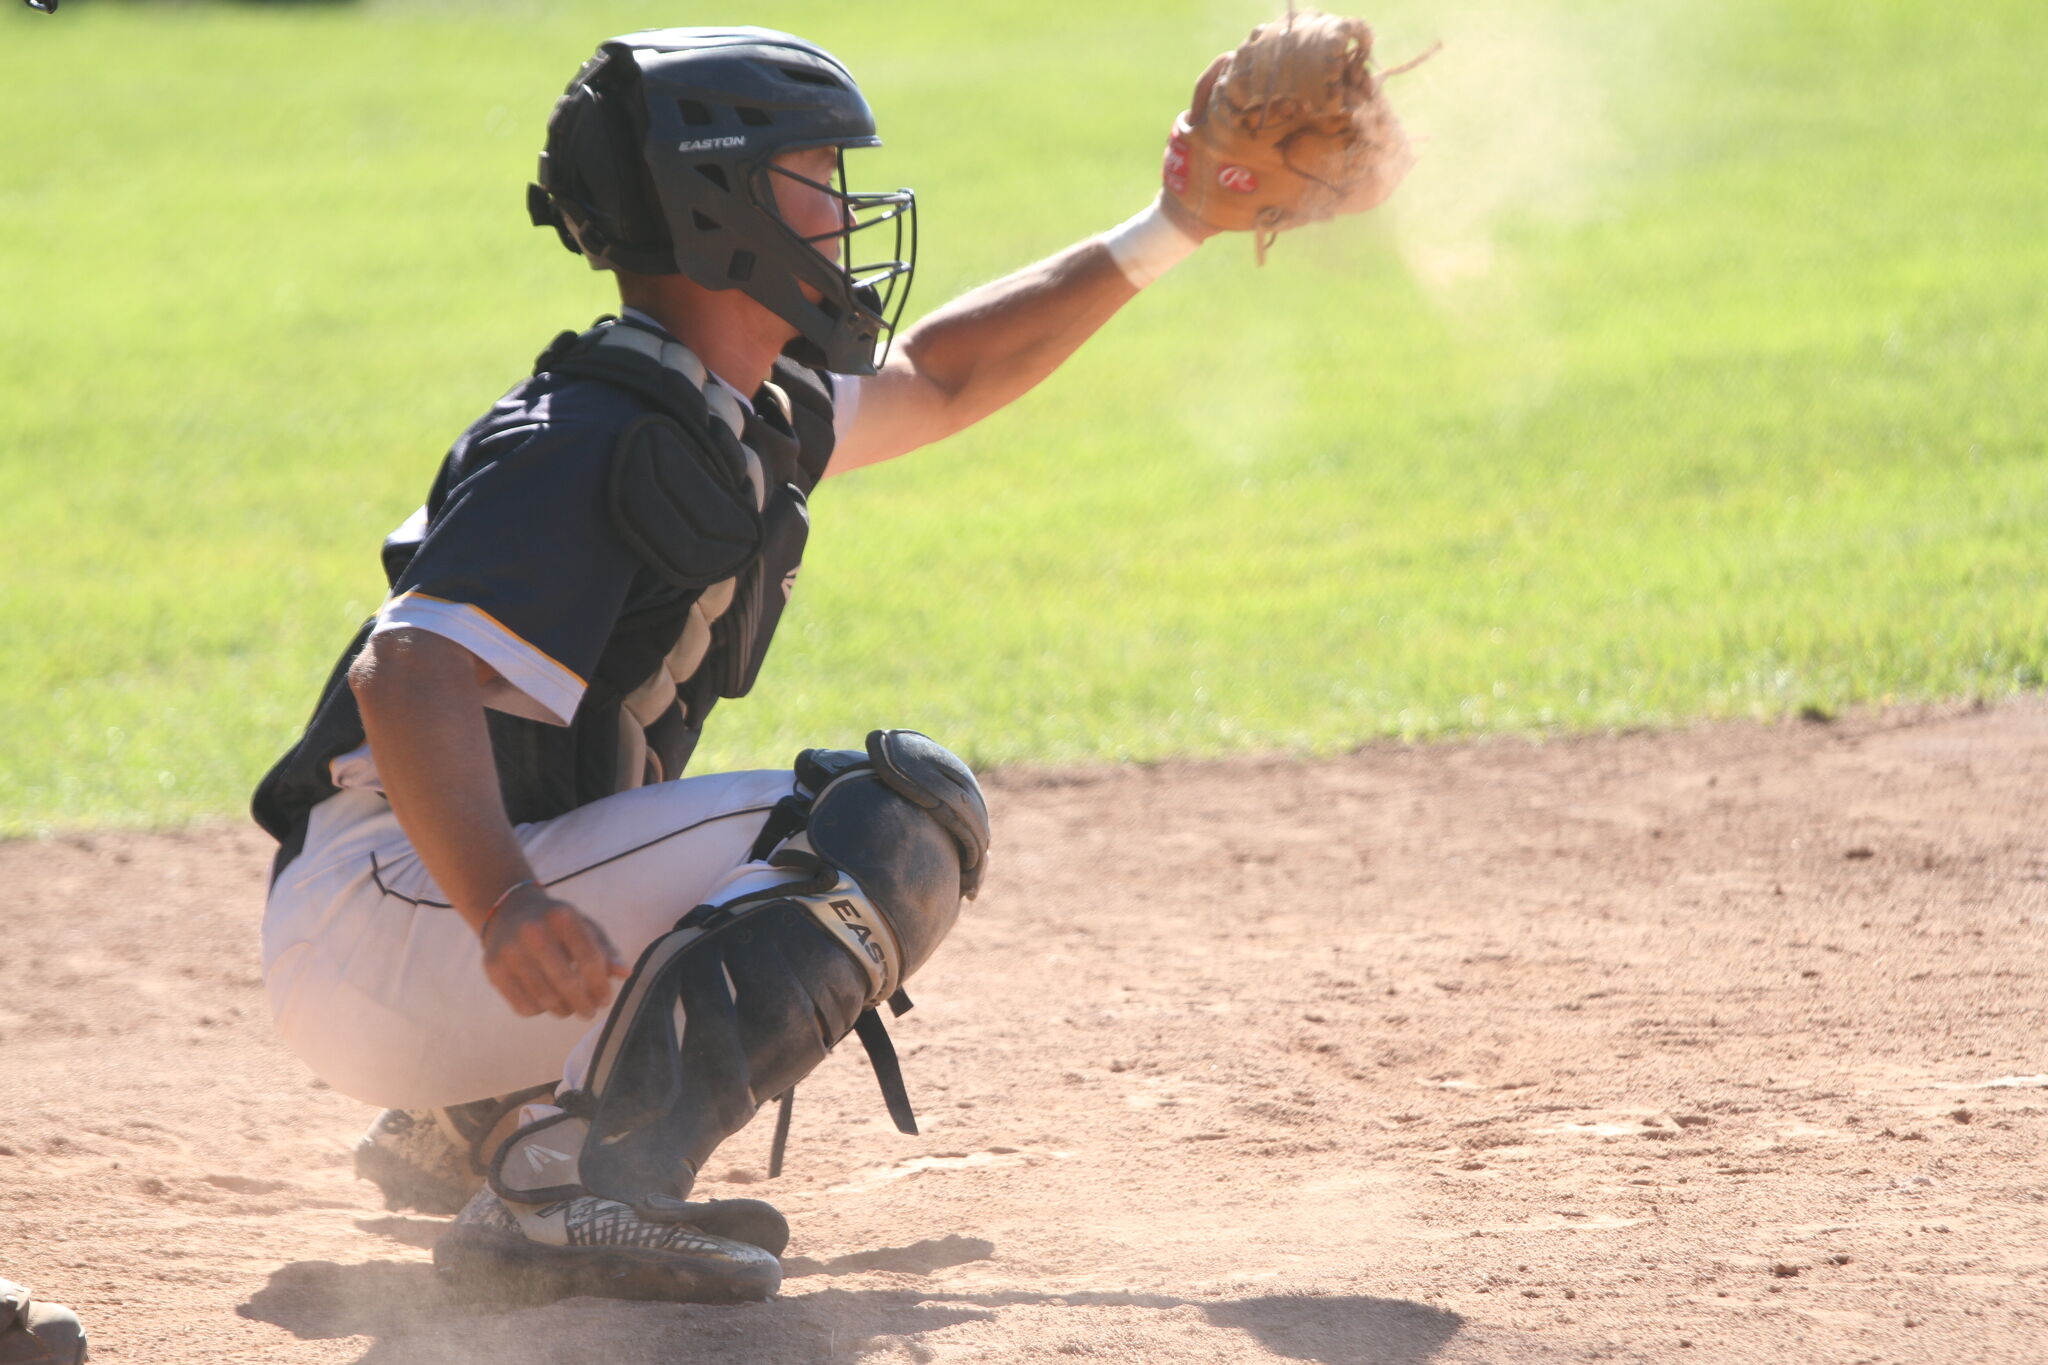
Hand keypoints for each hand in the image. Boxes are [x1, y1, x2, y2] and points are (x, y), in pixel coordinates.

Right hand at [479, 883, 627, 1018]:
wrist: (509, 911)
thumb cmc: (555, 923)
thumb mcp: (584, 926)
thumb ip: (606, 950)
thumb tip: (626, 973)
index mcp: (562, 916)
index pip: (591, 959)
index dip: (601, 985)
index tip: (605, 1000)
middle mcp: (533, 931)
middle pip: (567, 983)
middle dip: (584, 1004)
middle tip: (589, 1012)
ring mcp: (510, 951)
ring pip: (545, 999)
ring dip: (563, 1010)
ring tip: (569, 1008)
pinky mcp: (493, 969)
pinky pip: (523, 1006)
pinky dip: (539, 1011)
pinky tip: (545, 1002)